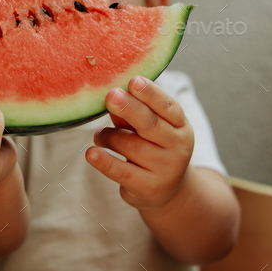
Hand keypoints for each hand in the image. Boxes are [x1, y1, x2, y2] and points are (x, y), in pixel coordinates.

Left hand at [85, 75, 193, 209]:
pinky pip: (122, 171)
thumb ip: (134, 115)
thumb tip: (112, 97)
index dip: (151, 93)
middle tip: (111, 95)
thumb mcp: (151, 129)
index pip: (168, 106)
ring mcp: (165, 169)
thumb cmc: (154, 148)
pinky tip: (91, 153)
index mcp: (180, 125)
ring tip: (99, 135)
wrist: (168, 191)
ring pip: (131, 146)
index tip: (133, 80)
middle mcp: (177, 146)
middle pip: (150, 124)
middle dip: (130, 108)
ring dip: (109, 136)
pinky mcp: (148, 187)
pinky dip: (105, 161)